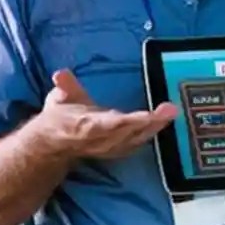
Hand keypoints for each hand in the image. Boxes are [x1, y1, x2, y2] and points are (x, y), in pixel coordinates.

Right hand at [34, 69, 177, 160]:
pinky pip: (136, 143)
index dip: (128, 122)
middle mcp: (102, 139)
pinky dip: (149, 134)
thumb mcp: (58, 98)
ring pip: (136, 138)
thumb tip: (60, 74)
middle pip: (131, 132)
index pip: (111, 125)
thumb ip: (63, 86)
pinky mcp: (116, 150)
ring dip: (155, 127)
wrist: (54, 145)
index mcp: (88, 125)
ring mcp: (111, 147)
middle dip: (151, 122)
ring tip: (171, 112)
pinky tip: (163, 123)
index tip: (145, 117)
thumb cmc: (60, 117)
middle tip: (170, 109)